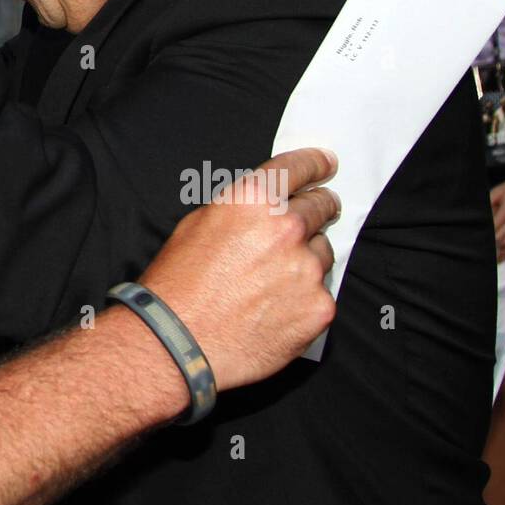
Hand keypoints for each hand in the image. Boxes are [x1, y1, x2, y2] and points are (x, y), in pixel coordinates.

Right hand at [141, 147, 339, 392]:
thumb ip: (241, 210)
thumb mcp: (197, 224)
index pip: (300, 167)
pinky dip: (305, 298)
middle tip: (308, 221)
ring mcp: (307, 270)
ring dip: (307, 258)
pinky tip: (276, 309)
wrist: (178, 341)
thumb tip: (267, 209)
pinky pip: (322, 294)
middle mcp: (286, 228)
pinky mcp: (319, 308)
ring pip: (322, 253)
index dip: (317, 163)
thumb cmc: (179, 282)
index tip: (327, 164)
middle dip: (317, 210)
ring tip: (274, 279)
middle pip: (321, 206)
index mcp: (254, 199)